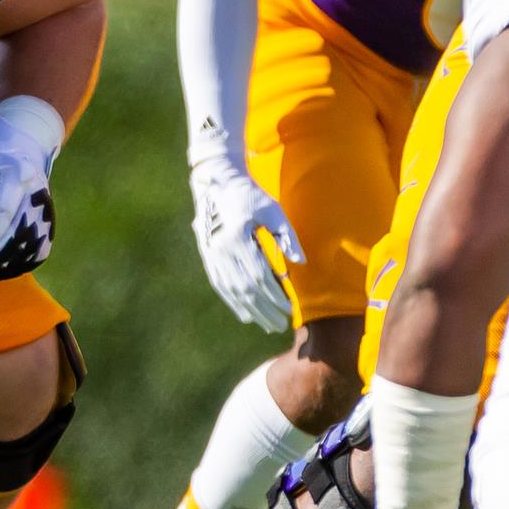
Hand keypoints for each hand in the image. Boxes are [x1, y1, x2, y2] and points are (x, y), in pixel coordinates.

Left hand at [0, 97, 61, 283]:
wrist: (21, 152)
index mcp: (16, 174)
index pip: (5, 211)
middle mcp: (36, 192)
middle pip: (21, 232)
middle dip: (0, 256)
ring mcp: (45, 207)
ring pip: (34, 243)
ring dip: (11, 264)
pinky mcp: (48, 220)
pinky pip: (41, 247)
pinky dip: (24, 264)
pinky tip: (3, 273)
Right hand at [189, 158, 302, 331]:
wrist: (216, 182)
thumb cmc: (249, 194)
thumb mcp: (272, 209)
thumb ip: (286, 236)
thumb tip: (300, 263)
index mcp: (237, 237)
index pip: (258, 275)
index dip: (274, 295)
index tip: (288, 309)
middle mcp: (220, 249)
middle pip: (245, 288)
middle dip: (264, 309)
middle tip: (279, 326)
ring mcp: (211, 254)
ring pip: (232, 290)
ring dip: (250, 310)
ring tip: (265, 324)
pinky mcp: (207, 256)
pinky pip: (220, 285)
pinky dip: (233, 302)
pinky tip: (245, 314)